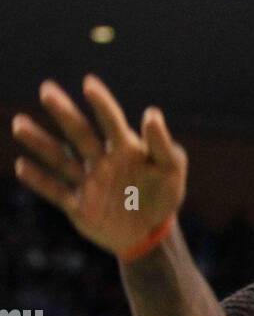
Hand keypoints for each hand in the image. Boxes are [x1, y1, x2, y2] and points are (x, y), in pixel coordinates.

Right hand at [12, 75, 186, 255]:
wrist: (149, 232)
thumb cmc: (163, 194)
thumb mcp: (172, 171)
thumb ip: (163, 145)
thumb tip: (152, 113)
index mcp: (126, 147)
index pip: (112, 121)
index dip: (102, 103)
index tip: (88, 83)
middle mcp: (102, 159)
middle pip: (80, 133)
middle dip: (64, 112)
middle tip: (47, 90)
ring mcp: (88, 181)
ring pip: (61, 159)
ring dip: (40, 142)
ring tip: (19, 124)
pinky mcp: (78, 205)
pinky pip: (56, 191)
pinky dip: (40, 180)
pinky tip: (22, 166)